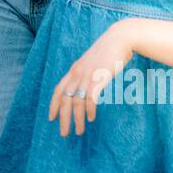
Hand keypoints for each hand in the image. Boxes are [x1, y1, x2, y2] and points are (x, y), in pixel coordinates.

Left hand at [47, 18, 137, 137]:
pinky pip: (90, 98)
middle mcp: (77, 73)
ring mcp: (87, 75)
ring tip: (79, 130)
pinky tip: (91, 118)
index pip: (58, 89)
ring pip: (76, 102)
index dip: (53, 105)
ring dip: (77, 118)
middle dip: (63, 118)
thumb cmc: (109, 51)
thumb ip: (87, 73)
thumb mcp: (93, 62)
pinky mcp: (99, 77)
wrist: (121, 38)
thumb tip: (85, 86)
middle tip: (64, 133)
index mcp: (74, 69)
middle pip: (64, 99)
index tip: (51, 118)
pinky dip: (89, 110)